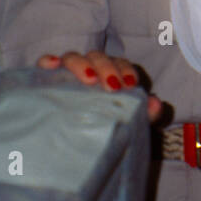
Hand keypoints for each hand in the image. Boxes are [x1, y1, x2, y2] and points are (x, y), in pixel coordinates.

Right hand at [38, 51, 164, 122]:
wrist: (74, 143)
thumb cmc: (105, 124)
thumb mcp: (127, 120)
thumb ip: (146, 113)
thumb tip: (156, 104)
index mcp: (110, 74)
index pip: (120, 63)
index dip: (125, 70)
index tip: (129, 85)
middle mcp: (89, 68)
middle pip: (98, 57)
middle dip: (107, 68)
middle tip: (112, 87)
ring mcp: (66, 72)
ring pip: (73, 57)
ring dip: (82, 64)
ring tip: (88, 80)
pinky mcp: (45, 79)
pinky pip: (44, 64)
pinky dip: (48, 61)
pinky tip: (51, 66)